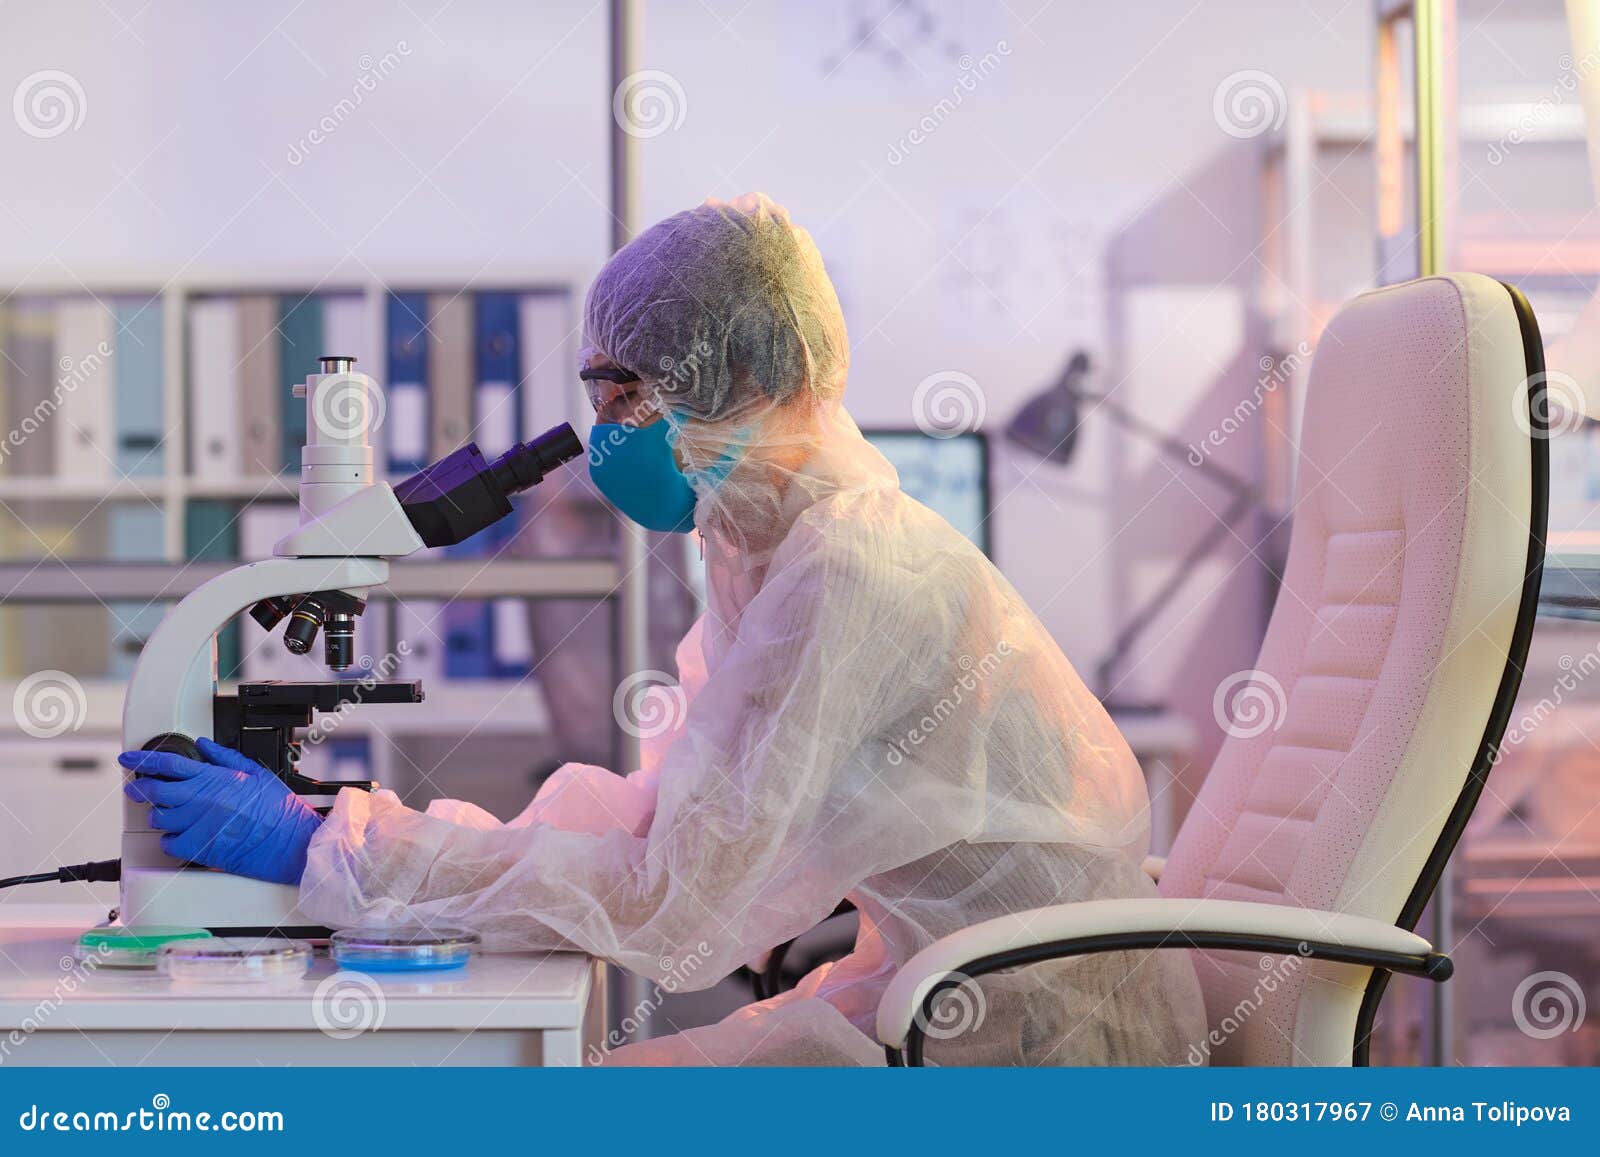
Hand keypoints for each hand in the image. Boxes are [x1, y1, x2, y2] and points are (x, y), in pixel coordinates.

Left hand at [119, 738, 322, 885]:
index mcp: (215, 778)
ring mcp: (197, 824)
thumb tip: (205, 745)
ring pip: (158, 818)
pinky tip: (181, 836)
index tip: (129, 758)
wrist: (288, 842)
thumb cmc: (278, 811)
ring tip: (169, 815)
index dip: (143, 759)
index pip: (168, 763)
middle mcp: (202, 799)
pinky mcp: (198, 848)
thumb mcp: (256, 773)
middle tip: (136, 789)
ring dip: (159, 816)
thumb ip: (226, 757)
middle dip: (139, 788)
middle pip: (154, 790)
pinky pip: (168, 844)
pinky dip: (171, 841)